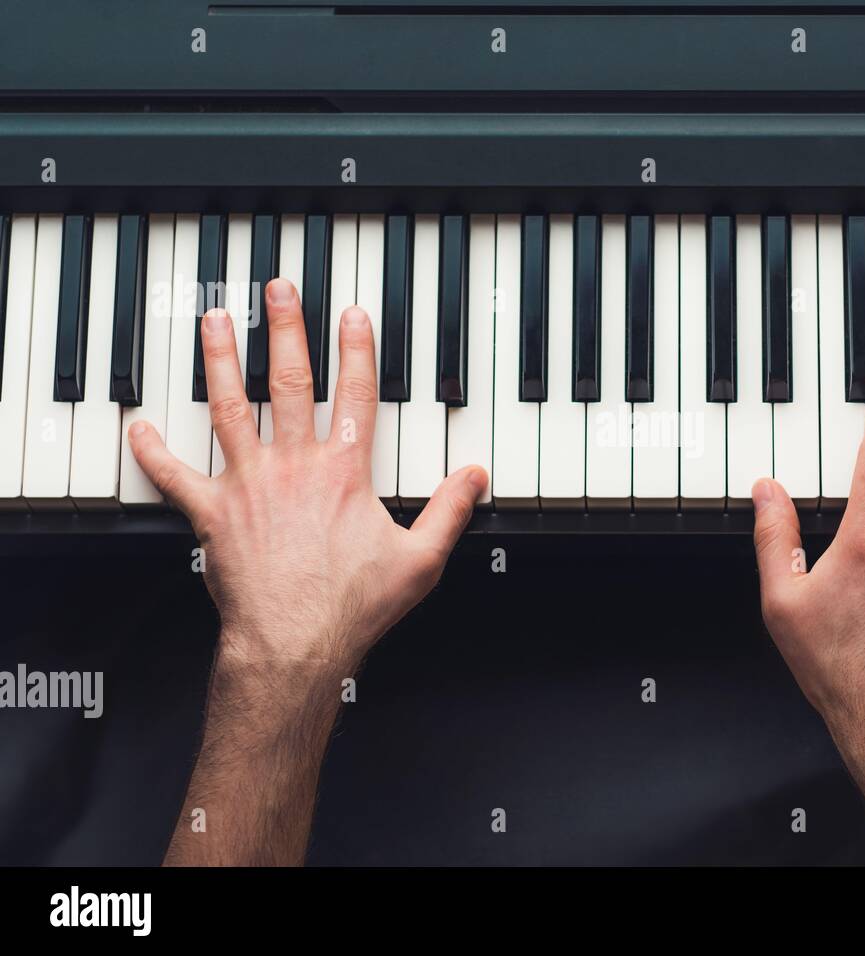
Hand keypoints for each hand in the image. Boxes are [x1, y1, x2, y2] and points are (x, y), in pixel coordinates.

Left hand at [128, 278, 485, 676]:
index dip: (356, 350)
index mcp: (345, 473)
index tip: (351, 314)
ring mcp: (250, 486)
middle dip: (286, 331)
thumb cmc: (353, 606)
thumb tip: (475, 477)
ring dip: (221, 361)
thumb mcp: (421, 559)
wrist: (295, 643)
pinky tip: (139, 428)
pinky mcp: (213, 514)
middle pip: (290, 384)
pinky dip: (154, 452)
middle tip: (277, 290)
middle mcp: (294, 467)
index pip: (356, 395)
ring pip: (231, 409)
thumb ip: (450, 511)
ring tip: (215, 321)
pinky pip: (176, 477)